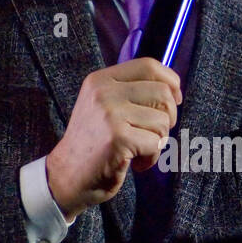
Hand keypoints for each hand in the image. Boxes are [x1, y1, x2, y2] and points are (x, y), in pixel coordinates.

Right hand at [45, 58, 181, 216]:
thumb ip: (132, 93)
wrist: (66, 176)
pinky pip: (156, 144)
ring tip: (137, 150)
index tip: (175, 100)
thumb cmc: (93, 144)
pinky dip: (151, 158)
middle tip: (153, 134)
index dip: (170, 81)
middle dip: (168, 117)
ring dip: (158, 141)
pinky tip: (134, 163)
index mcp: (101, 80)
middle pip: (162, 93)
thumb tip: (173, 89)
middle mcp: (104, 92)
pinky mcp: (118, 138)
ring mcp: (110, 114)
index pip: (148, 65)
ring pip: (162, 121)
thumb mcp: (104, 107)